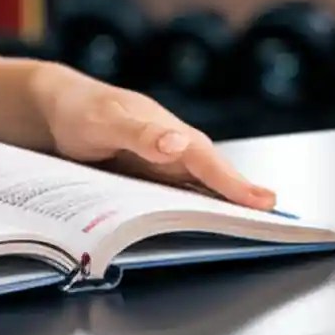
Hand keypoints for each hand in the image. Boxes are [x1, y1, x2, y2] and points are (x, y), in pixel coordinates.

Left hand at [30, 64, 275, 209]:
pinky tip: (203, 225)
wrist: (59, 106)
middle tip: (275, 219)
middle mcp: (174, 149)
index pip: (208, 161)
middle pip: (212, 176)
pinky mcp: (152, 176)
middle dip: (241, 197)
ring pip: (199, 187)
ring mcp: (165, 163)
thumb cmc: (82, 109)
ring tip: (252, 228)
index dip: (234, 183)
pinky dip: (194, 207)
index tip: (264, 201)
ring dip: (222, 205)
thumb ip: (139, 133)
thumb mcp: (104, 120)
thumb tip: (179, 143)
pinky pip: (178, 194)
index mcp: (170, 132)